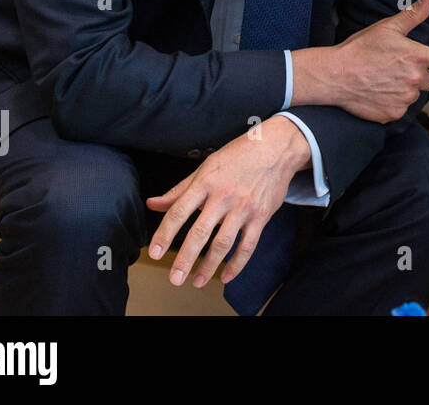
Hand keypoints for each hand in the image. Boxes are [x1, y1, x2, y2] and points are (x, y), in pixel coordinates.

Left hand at [146, 116, 309, 288]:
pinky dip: (237, 264)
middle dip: (185, 259)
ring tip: (197, 281)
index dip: (164, 234)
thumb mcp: (206, 167)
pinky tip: (226, 276)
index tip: (154, 252)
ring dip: (209, 266)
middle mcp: (223, 196)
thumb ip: (179, 190)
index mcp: (205, 182)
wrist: (276, 148)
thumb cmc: (238, 156)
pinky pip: (248, 245)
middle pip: (200, 232)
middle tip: (175, 279)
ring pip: (223, 243)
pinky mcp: (261, 216)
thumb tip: (152, 204)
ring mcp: (244, 207)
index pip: (179, 212)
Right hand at [291, 0, 428, 121]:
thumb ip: (414, 14)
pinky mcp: (393, 115)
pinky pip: (400, 109)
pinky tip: (376, 92)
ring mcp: (405, 98)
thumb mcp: (388, 28)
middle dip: (417, 72)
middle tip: (392, 66)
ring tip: (381, 78)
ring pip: (415, 93)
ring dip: (404, 87)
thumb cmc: (360, 49)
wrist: (333, 76)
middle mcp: (416, 78)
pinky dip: (391, 102)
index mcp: (418, 56)